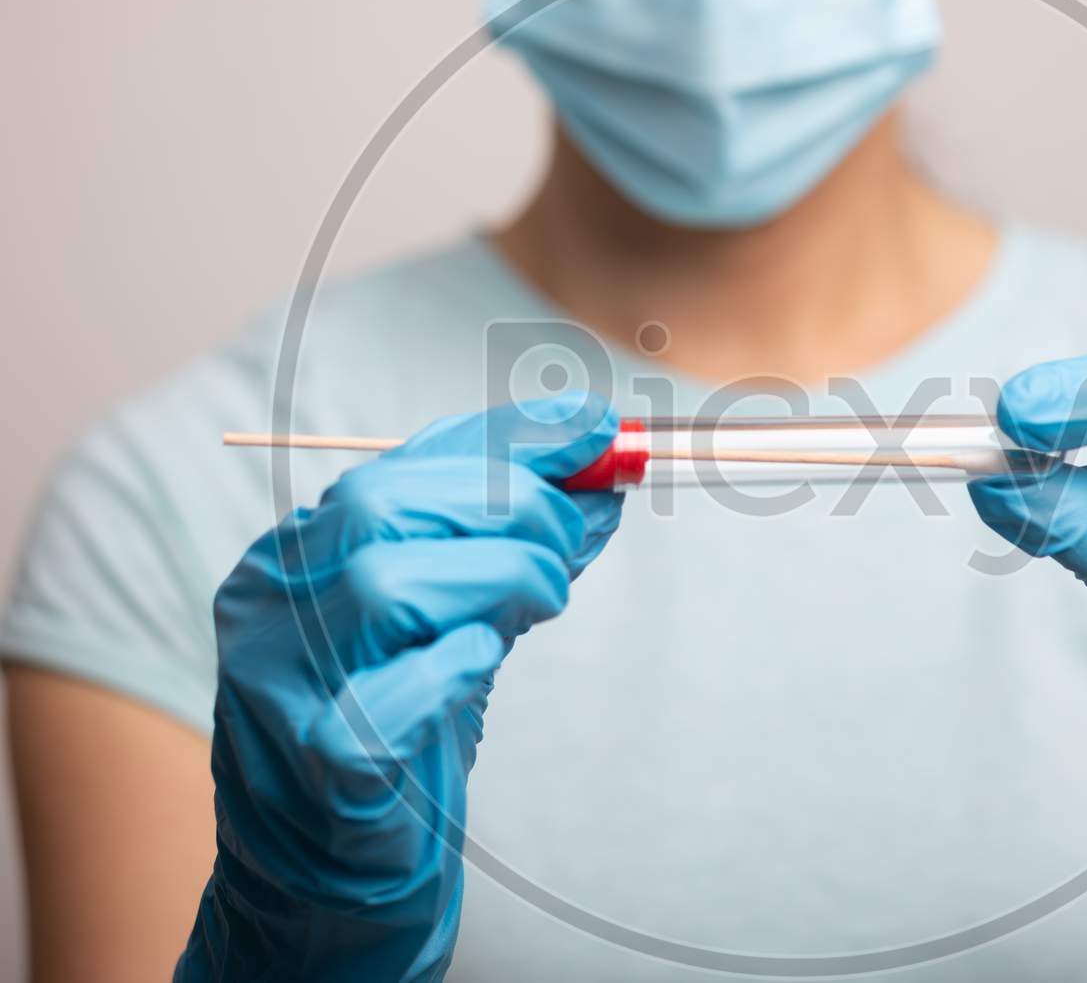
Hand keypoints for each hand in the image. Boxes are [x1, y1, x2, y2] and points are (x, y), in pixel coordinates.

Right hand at [176, 395, 621, 981]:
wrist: (329, 871)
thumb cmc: (399, 729)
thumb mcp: (457, 617)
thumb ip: (510, 547)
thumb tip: (602, 479)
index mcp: (297, 557)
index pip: (401, 463)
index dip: (509, 441)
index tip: (599, 429)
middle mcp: (270, 609)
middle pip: (383, 507)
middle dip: (509, 509)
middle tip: (567, 548)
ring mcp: (281, 687)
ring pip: (385, 587)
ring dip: (497, 581)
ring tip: (537, 607)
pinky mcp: (316, 770)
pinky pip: (381, 703)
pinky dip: (450, 670)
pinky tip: (478, 665)